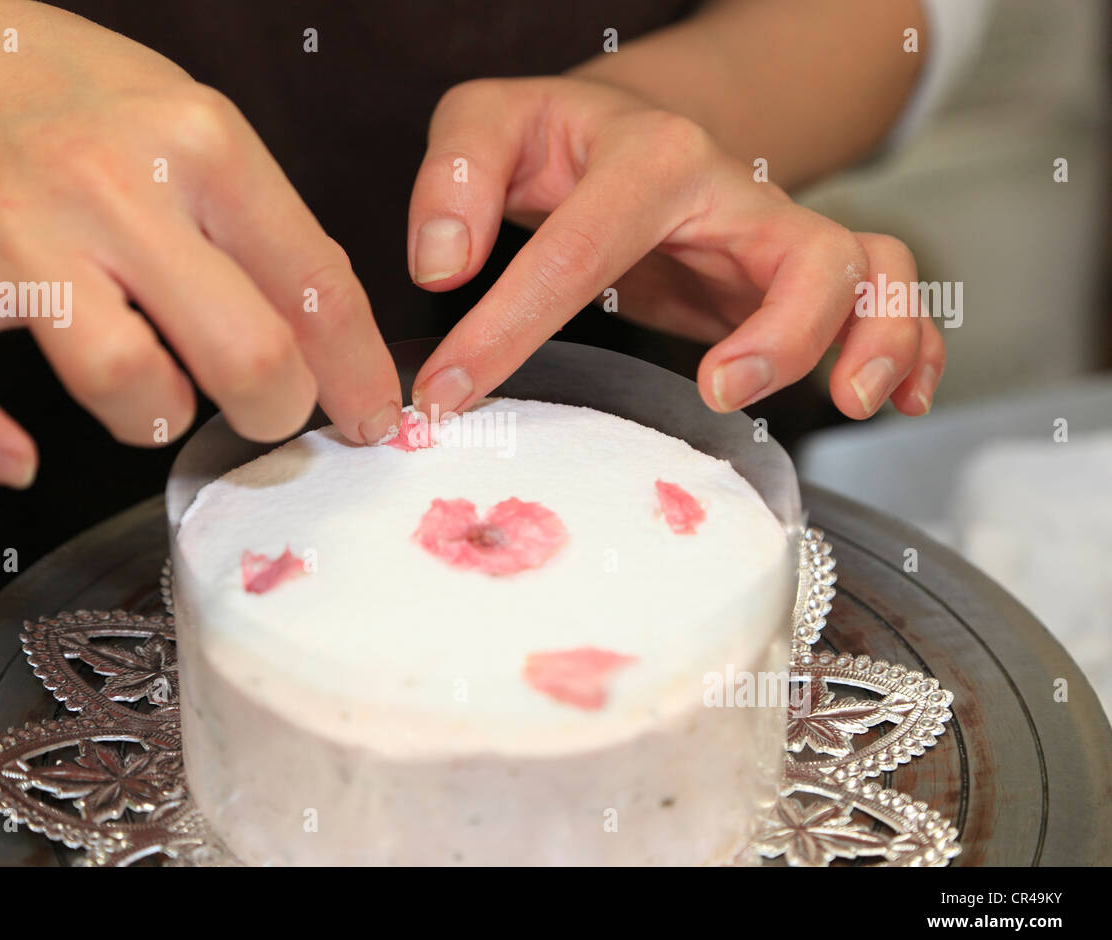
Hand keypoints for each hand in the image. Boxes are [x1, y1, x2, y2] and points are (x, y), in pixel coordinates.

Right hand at [0, 0, 400, 486]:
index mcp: (201, 145)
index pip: (316, 290)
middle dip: (275, 411)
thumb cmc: (82, 101)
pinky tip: (16, 455)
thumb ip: (265, 226)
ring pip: (120, 378)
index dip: (358, 375)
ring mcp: (14, 234)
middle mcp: (112, 188)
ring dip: (155, 418)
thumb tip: (333, 344)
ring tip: (157, 396)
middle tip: (267, 411)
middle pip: (244, 352)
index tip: (367, 415)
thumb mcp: (200, 125)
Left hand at [406, 76, 943, 420]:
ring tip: (846, 402)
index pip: (580, 250)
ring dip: (870, 336)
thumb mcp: (490, 127)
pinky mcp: (792, 274)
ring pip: (869, 269)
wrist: (628, 130)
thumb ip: (454, 179)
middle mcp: (732, 191)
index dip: (507, 331)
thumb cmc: (558, 140)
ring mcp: (774, 232)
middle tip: (717, 392)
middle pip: (801, 248)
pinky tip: (892, 399)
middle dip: (780, 329)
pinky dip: (908, 345)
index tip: (448, 396)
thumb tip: (440, 266)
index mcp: (648, 156)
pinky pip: (889, 295)